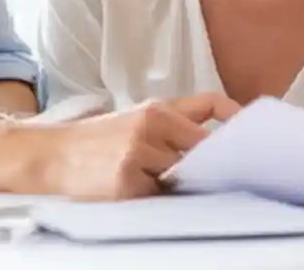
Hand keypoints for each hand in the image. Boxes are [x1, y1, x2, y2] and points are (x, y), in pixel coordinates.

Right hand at [34, 92, 239, 200]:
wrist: (53, 155)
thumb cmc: (98, 140)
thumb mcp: (136, 119)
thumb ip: (176, 125)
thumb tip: (217, 142)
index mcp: (157, 109)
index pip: (210, 104)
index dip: (235, 115)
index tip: (251, 132)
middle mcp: (151, 127)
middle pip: (203, 149)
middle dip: (208, 164)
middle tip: (215, 173)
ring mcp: (139, 155)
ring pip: (182, 176)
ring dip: (177, 184)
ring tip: (155, 180)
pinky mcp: (127, 183)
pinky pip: (159, 197)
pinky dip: (155, 198)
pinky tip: (137, 190)